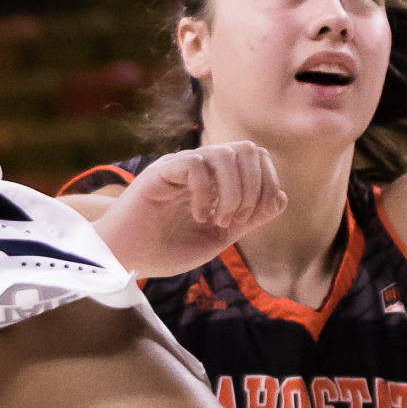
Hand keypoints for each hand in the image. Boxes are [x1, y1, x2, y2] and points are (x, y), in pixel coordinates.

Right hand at [88, 141, 286, 275]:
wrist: (125, 259)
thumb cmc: (165, 249)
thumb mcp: (218, 238)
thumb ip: (247, 220)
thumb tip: (281, 198)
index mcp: (216, 180)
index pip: (256, 158)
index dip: (266, 183)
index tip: (251, 217)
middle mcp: (200, 167)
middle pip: (246, 148)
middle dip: (254, 186)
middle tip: (237, 218)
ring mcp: (179, 166)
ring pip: (224, 153)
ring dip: (233, 190)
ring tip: (219, 219)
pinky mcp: (160, 172)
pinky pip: (195, 164)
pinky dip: (205, 192)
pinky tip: (198, 216)